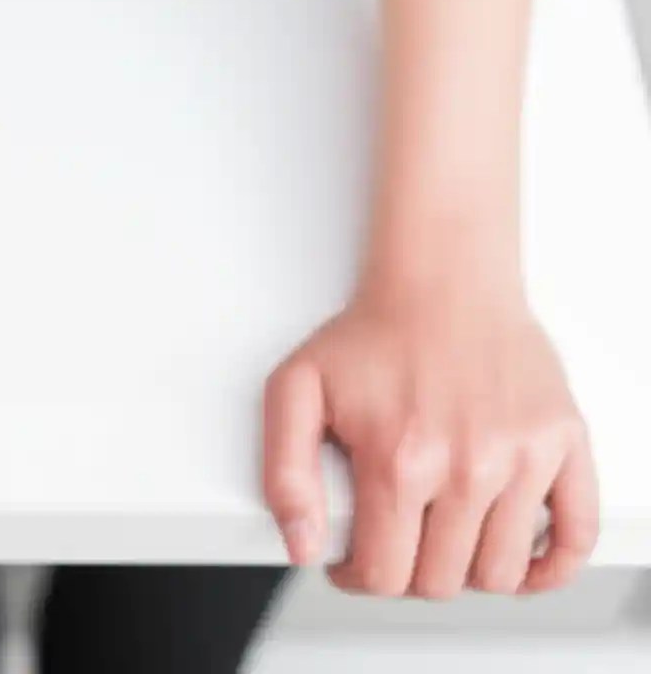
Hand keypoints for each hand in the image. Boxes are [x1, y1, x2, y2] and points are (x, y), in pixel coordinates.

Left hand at [263, 284, 597, 598]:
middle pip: (440, 581)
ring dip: (466, 571)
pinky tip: (518, 556)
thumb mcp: (295, 391)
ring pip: (500, 572)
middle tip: (394, 544)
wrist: (442, 280)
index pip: (384, 574)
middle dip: (407, 574)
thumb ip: (285, 474)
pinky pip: (576, 534)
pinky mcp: (563, 444)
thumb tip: (303, 545)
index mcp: (399, 460)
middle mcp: (466, 466)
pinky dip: (550, 564)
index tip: (354, 563)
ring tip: (443, 541)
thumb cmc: (372, 332)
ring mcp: (522, 458)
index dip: (359, 578)